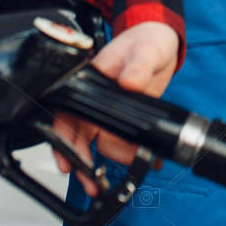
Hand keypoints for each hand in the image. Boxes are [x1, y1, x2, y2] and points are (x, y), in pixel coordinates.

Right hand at [50, 21, 179, 195]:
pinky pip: (122, 141)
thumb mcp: (144, 51)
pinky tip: (145, 159)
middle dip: (83, 163)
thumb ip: (137, 67)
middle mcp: (93, 98)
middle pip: (79, 136)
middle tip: (91, 184)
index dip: (63, 139)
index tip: (67, 162)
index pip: (67, 113)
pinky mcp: (124, 118)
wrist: (162, 43)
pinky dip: (130, 153)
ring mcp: (108, 109)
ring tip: (131, 167)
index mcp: (88, 80)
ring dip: (112, 160)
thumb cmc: (146, 41)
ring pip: (101, 143)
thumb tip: (129, 83)